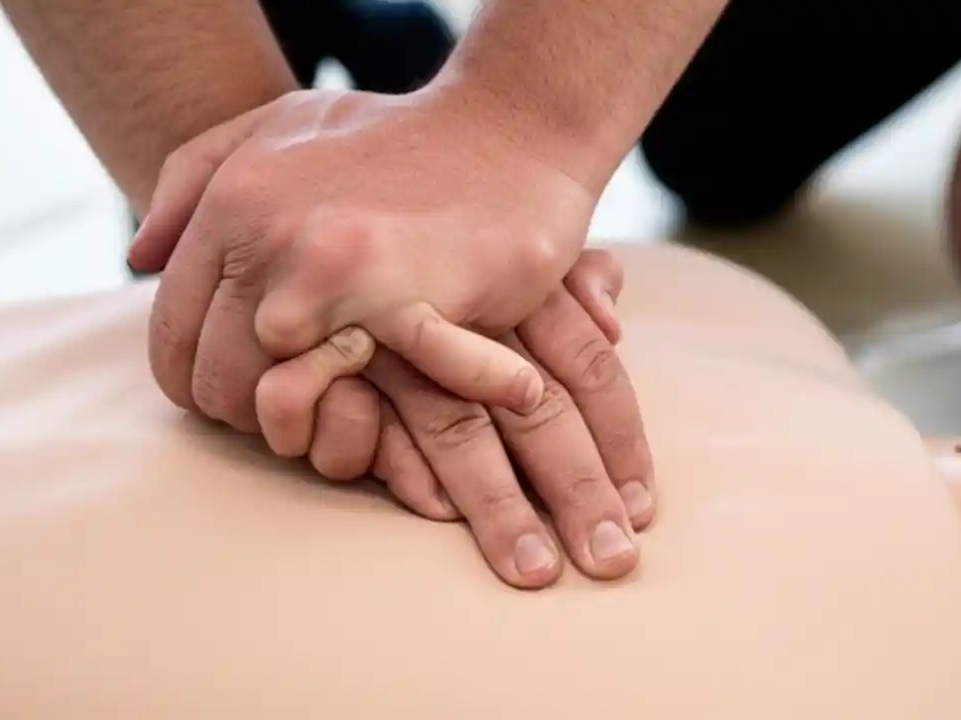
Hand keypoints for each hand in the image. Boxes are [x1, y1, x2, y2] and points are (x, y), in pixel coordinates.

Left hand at [129, 86, 598, 434]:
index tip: (249, 390)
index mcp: (231, 201)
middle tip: (304, 407)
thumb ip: (194, 175)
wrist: (512, 129)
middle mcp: (265, 236)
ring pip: (271, 402)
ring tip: (346, 408)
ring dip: (305, 423)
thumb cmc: (398, 135)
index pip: (171, 336)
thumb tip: (139, 257)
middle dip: (252, 412)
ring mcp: (329, 273)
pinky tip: (387, 400)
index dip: (202, 382)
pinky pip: (348, 398)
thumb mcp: (281, 123)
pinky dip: (363, 418)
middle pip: (216, 380)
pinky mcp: (398, 305)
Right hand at [257, 250, 654, 587]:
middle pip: (538, 413)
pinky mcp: (331, 362)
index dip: (621, 439)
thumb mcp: (502, 238)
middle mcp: (465, 315)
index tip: (644, 505)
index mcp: (518, 286)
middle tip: (613, 561)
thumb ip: (565, 280)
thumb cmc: (428, 226)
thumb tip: (612, 315)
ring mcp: (399, 341)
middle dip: (579, 489)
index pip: (588, 367)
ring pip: (459, 432)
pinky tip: (439, 513)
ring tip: (533, 570)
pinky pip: (371, 430)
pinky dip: (404, 472)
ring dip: (498, 506)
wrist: (317, 187)